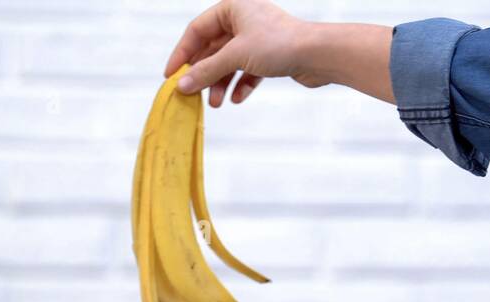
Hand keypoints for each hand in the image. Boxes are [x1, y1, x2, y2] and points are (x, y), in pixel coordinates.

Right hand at [165, 0, 393, 106]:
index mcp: (231, 7)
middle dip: (205, 74)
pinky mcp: (270, 55)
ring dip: (221, 83)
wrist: (318, 54)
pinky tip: (238, 98)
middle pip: (213, 49)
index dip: (182, 54)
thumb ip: (207, 71)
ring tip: (217, 104)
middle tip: (193, 96)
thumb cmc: (278, 44)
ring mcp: (257, 38)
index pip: (196, 30)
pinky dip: (241, 84)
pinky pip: (247, 70)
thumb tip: (182, 85)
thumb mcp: (236, 56)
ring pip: (230, 62)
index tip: (171, 76)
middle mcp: (243, 19)